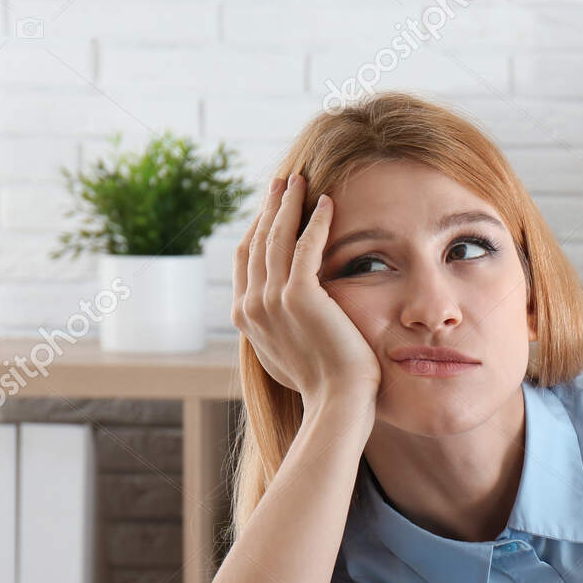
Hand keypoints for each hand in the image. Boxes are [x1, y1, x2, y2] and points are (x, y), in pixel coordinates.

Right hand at [233, 172, 380, 413]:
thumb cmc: (323, 385)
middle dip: (269, 207)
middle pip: (257, 242)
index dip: (257, 229)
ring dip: (289, 204)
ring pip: (277, 237)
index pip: (246, 260)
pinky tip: (327, 203)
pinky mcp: (300, 296)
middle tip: (282, 181)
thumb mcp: (288, 355)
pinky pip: (305, 246)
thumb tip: (281, 318)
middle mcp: (252, 305)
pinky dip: (315, 221)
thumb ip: (278, 330)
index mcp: (245, 317)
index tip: (272, 208)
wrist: (337, 402)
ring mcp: (272, 299)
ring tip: (300, 180)